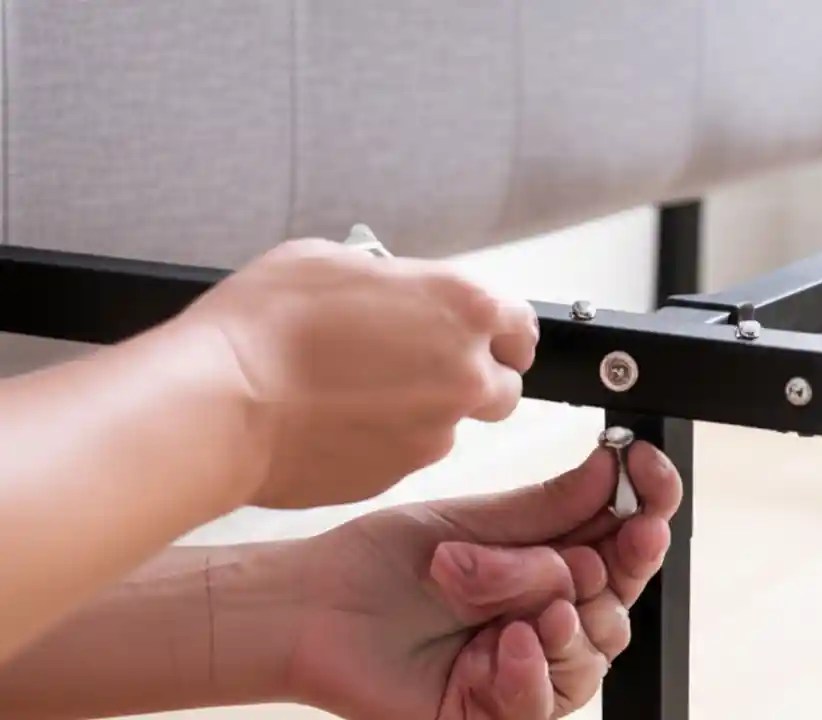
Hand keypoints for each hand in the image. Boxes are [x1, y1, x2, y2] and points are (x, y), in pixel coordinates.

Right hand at [178, 237, 538, 507]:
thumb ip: (392, 282)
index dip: (503, 333)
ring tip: (363, 395)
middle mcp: (465, 373)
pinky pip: (407, 455)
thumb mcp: (332, 261)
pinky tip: (337, 423)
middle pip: (503, 387)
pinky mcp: (399, 474)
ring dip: (426, 412)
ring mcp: (436, 432)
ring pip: (453, 425)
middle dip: (474, 378)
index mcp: (463, 308)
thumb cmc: (267, 322)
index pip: (521, 326)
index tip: (487, 338)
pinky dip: (386, 441)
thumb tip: (397, 294)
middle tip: (424, 368)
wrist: (222, 402)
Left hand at [247, 440, 682, 718]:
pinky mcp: (498, 708)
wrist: (312, 609)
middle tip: (561, 563)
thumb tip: (609, 471)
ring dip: (555, 622)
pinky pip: (546, 702)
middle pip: (618, 596)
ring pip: (592, 649)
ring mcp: (527, 662)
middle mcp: (546, 610)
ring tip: (501, 611)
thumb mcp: (471, 524)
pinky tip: (504, 649)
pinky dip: (531, 673)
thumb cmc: (381, 564)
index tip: (647, 473)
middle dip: (592, 574)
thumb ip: (548, 508)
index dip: (648, 506)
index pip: (625, 538)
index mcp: (548, 559)